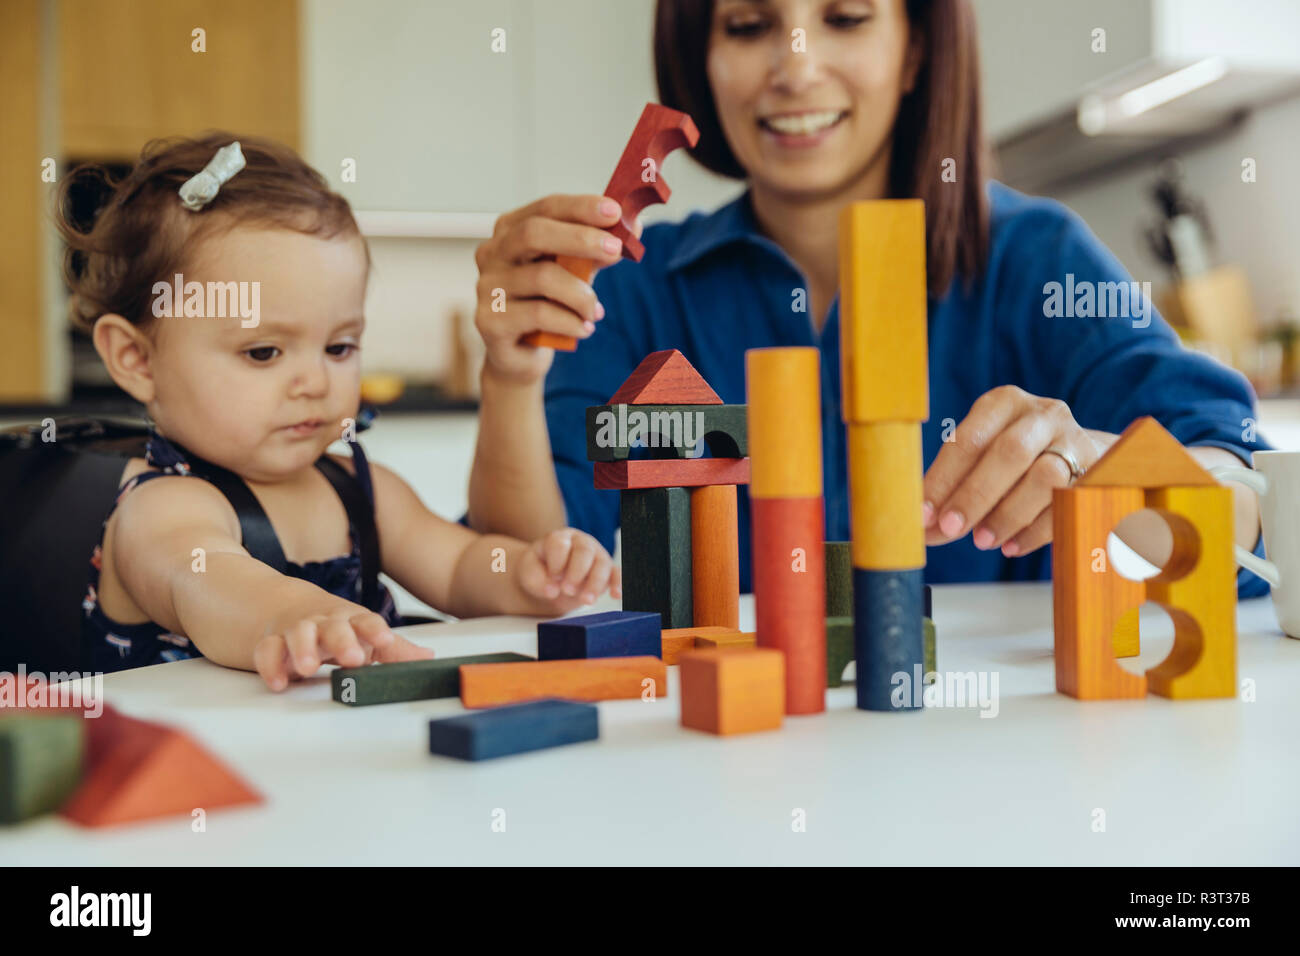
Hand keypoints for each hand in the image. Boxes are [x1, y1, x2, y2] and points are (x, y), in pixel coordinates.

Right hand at [253, 605, 432, 690]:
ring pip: (298, 633)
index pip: (367, 621)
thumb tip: (429, 658)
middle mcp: (325, 623)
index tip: (385, 640)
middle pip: (333, 626)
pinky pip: (267, 650)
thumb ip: (396, 651)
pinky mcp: (273, 643)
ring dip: (304, 649)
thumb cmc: (338, 626)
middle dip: (342, 641)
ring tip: (309, 667)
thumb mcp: (368, 636)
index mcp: (352, 620)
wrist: (290, 606)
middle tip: (352, 658)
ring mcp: (298, 630)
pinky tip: (278, 683)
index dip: (376, 630)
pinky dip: (270, 665)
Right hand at [474, 194, 637, 384]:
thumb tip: (632, 226)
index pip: (545, 208)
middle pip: (533, 234)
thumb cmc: (547, 303)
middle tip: (615, 250)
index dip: (580, 207)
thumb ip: (597, 249)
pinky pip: (539, 314)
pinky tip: (583, 328)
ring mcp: (487, 287)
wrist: (519, 354)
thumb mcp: (575, 271)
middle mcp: (492, 254)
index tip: (613, 212)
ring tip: (595, 311)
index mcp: (510, 231)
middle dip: (580, 239)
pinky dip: (570, 321)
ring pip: (543, 278)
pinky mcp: (490, 321)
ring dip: (581, 294)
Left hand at [518, 528, 621, 609]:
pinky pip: (616, 574)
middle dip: (577, 572)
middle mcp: (580, 543)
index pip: (560, 544)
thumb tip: (553, 590)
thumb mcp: (529, 573)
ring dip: (595, 583)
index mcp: (559, 538)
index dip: (557, 562)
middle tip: (567, 590)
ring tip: (586, 601)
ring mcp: (596, 555)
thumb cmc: (539, 570)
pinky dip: (618, 584)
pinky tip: (616, 595)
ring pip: (602, 563)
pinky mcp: (606, 570)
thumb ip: (538, 580)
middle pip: (584, 551)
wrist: (550, 578)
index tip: (553, 577)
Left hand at [923, 386, 1103, 556]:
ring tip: (983, 540)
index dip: (943, 479)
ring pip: (1045, 477)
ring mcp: (1076, 443)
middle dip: (975, 495)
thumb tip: (921, 528)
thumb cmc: (1015, 458)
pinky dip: (1036, 531)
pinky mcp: (1098, 474)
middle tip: (950, 528)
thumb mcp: (982, 456)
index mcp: (1004, 403)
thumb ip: (952, 487)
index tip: (924, 513)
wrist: (1082, 454)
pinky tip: (1011, 546)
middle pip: (1010, 452)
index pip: (969, 439)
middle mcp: (1043, 416)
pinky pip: (1068, 505)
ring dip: (1008, 514)